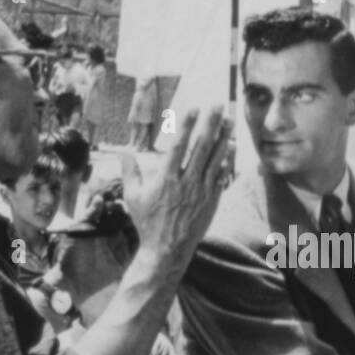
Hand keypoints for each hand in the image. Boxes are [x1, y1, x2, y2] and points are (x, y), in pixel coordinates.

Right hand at [119, 107, 234, 270]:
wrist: (167, 250)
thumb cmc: (147, 223)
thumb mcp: (132, 198)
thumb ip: (130, 173)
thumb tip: (123, 153)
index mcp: (166, 178)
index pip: (178, 145)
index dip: (187, 124)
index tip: (193, 108)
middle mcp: (186, 182)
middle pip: (201, 146)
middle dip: (210, 123)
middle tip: (217, 104)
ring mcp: (202, 191)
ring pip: (216, 158)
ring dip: (223, 136)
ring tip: (228, 119)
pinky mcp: (213, 200)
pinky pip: (222, 175)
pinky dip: (227, 159)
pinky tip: (231, 145)